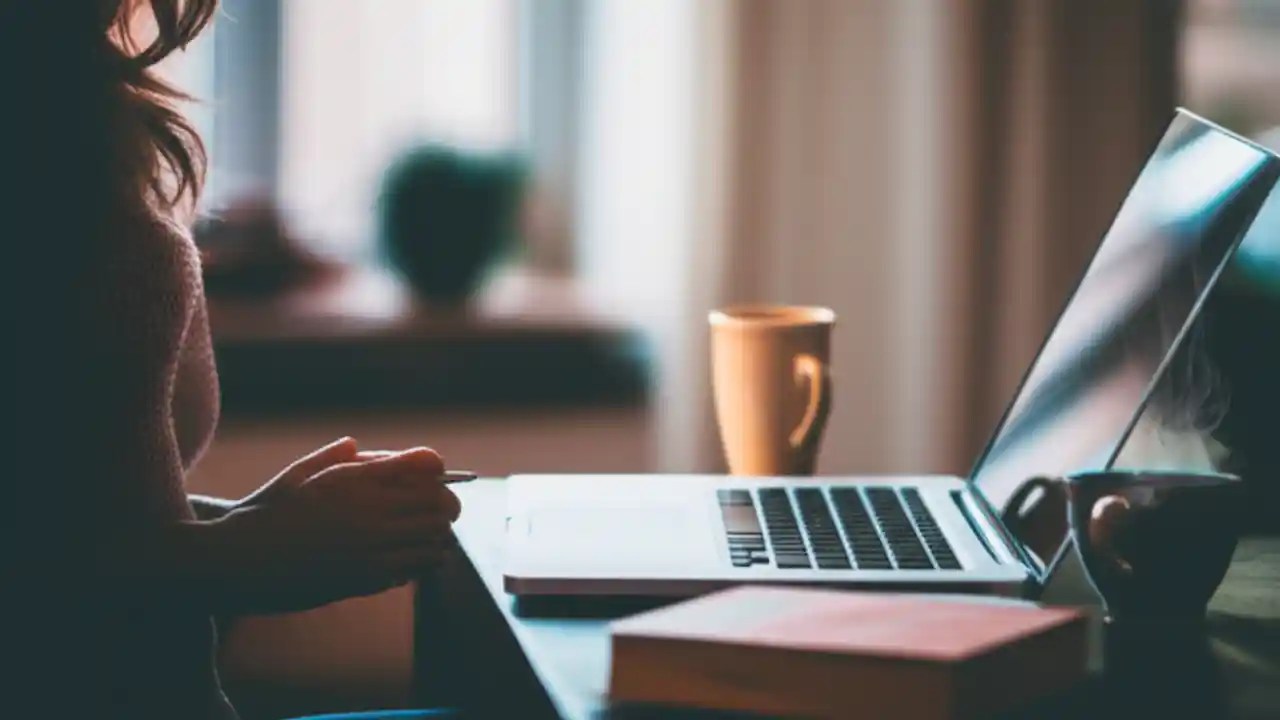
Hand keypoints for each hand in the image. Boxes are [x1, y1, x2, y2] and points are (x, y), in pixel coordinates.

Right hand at [204, 439, 461, 613]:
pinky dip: (417, 563)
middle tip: (438, 514)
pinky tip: (403, 561)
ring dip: (435, 538)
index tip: (435, 481)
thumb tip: (356, 444)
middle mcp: (369, 510)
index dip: (439, 473)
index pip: (427, 466)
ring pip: (435, 540)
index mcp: (355, 478)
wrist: (236, 562)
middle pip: (441, 504)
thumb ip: (332, 458)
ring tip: (424, 540)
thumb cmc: (263, 514)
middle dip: (445, 507)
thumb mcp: (296, 475)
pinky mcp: (365, 579)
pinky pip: (414, 568)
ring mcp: (370, 547)